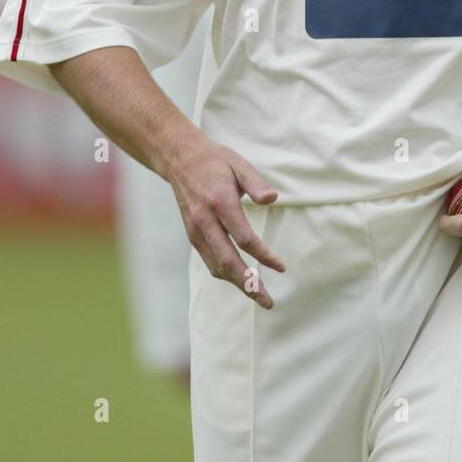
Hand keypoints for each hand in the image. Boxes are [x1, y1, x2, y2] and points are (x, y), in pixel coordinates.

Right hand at [161, 135, 285, 306]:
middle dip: (249, 285)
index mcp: (219, 202)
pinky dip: (225, 274)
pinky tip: (240, 279)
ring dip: (238, 284)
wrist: (179, 160)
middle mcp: (205, 221)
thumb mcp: (239, 164)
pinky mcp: (192, 235)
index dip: (264, 257)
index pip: (244, 239)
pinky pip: (209, 261)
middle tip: (268, 301)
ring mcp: (195, 231)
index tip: (281, 267)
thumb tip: (273, 199)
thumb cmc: (215, 161)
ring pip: (216, 267)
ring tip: (257, 295)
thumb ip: (256, 183)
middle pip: (228, 262)